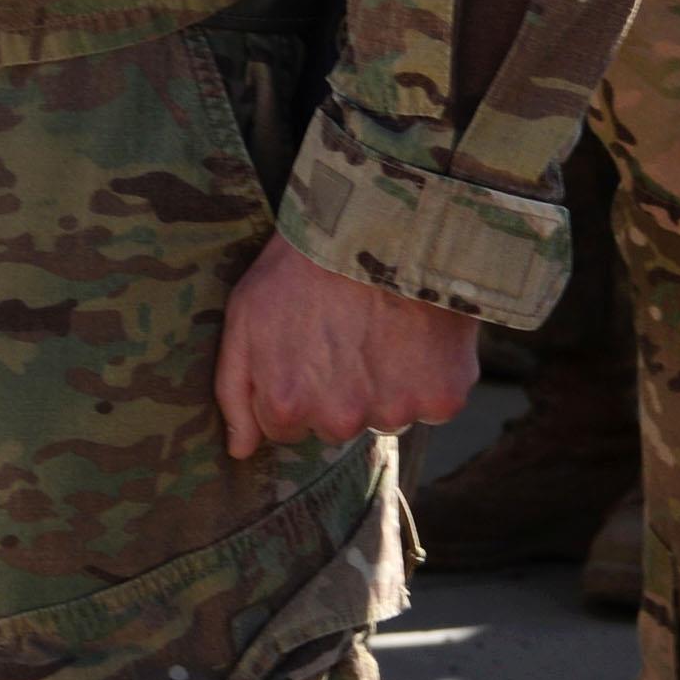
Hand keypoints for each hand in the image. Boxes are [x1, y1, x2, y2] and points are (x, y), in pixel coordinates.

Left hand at [213, 235, 482, 456]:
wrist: (380, 229)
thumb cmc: (302, 268)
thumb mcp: (245, 316)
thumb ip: (235, 392)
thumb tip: (240, 450)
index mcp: (286, 404)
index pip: (285, 428)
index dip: (294, 387)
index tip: (303, 348)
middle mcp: (340, 420)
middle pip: (337, 425)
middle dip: (338, 390)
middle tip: (343, 333)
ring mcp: (394, 412)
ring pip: (386, 414)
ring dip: (385, 384)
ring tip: (379, 328)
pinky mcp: (444, 400)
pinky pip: (431, 403)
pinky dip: (427, 377)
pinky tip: (415, 336)